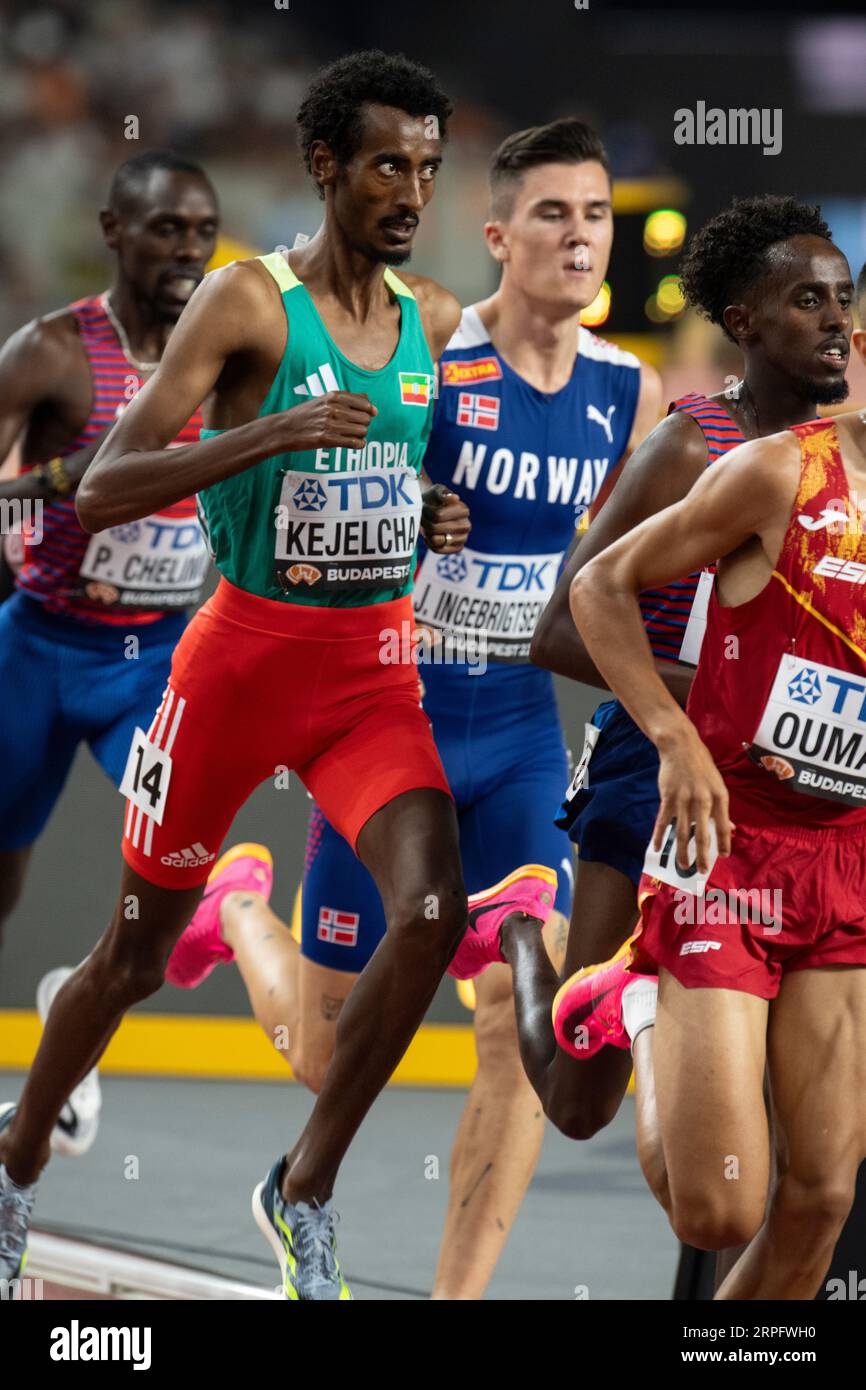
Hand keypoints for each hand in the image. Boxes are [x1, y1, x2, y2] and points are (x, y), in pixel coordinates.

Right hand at [271, 391, 376, 452]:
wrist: (285, 428)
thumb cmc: (306, 414)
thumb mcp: (324, 399)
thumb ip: (346, 398)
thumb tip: (368, 398)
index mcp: (334, 396)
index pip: (365, 402)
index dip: (370, 410)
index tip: (371, 415)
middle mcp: (334, 408)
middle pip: (365, 418)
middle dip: (364, 424)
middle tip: (356, 427)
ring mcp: (331, 424)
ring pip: (362, 431)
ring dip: (361, 435)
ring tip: (353, 435)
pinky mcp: (327, 439)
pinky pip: (354, 443)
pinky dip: (358, 445)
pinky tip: (355, 444)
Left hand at [421, 484, 469, 552]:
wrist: (432, 510)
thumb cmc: (434, 499)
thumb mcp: (436, 491)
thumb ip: (443, 493)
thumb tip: (455, 498)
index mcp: (463, 510)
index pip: (438, 515)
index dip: (426, 511)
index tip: (425, 506)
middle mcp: (466, 525)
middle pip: (436, 528)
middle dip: (425, 522)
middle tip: (423, 516)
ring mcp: (463, 538)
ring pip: (437, 540)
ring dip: (427, 532)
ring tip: (427, 525)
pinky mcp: (458, 548)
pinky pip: (439, 550)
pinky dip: (430, 544)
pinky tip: (429, 536)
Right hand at [652, 729, 732, 873]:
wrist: (680, 747)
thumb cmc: (702, 765)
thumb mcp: (718, 784)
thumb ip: (722, 808)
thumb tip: (731, 828)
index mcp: (719, 797)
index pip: (724, 826)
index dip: (725, 843)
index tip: (724, 856)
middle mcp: (702, 800)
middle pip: (702, 834)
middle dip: (702, 855)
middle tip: (702, 870)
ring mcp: (684, 800)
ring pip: (682, 832)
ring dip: (682, 851)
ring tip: (683, 865)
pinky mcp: (668, 798)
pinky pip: (663, 821)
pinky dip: (659, 835)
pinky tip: (656, 847)